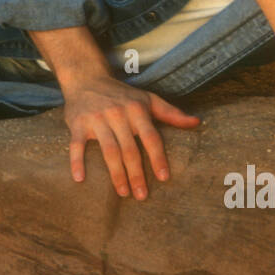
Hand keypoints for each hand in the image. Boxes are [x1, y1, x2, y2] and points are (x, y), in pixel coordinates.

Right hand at [62, 75, 200, 199]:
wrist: (86, 78)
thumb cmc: (121, 94)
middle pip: (129, 149)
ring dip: (116, 174)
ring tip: (123, 193)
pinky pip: (77, 145)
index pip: (151, 137)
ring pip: (108, 150)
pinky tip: (79, 179)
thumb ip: (171, 113)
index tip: (164, 178)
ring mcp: (97, 119)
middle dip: (136, 174)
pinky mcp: (78, 123)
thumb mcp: (147, 99)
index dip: (158, 158)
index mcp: (137, 109)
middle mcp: (117, 114)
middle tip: (142, 196)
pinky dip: (77, 162)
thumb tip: (197, 122)